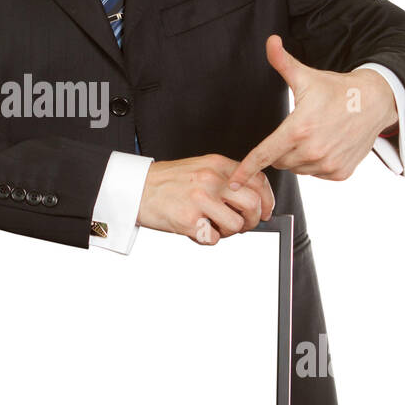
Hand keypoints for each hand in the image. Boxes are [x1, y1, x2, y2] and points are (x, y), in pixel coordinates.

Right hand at [137, 153, 274, 246]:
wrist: (136, 188)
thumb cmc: (167, 182)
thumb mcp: (200, 168)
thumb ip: (225, 178)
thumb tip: (252, 197)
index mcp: (216, 165)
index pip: (258, 180)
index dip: (268, 200)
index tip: (266, 211)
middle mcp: (210, 179)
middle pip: (252, 204)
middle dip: (252, 220)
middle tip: (242, 224)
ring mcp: (199, 199)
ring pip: (236, 225)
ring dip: (229, 232)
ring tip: (214, 226)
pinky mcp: (188, 219)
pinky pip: (213, 238)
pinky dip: (207, 239)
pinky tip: (197, 229)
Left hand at [227, 35, 397, 189]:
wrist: (375, 101)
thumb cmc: (336, 89)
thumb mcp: (307, 76)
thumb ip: (283, 62)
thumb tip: (270, 41)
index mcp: (298, 129)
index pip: (264, 154)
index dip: (247, 169)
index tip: (234, 184)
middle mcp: (312, 151)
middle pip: (279, 161)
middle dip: (282, 148)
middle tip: (298, 129)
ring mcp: (327, 164)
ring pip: (297, 169)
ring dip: (299, 157)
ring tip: (316, 134)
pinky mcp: (340, 173)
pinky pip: (316, 174)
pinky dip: (317, 163)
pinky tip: (328, 144)